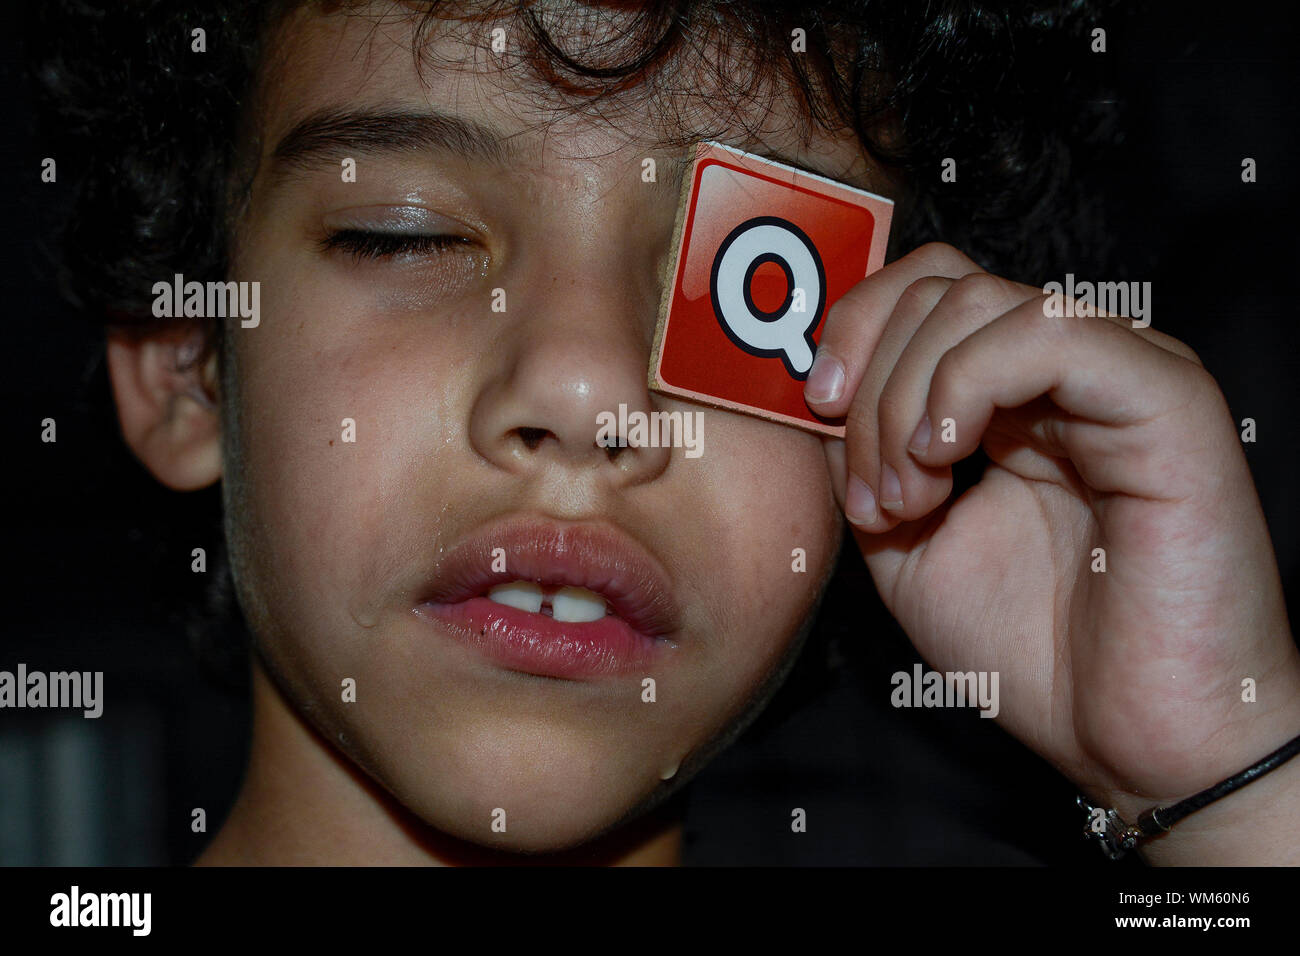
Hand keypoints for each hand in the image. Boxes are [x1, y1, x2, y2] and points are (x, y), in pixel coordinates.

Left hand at [806, 242, 1299, 860]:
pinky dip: (965, 387)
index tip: (815, 410)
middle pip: (938, 286)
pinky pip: (1047, 335)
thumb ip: (863, 460)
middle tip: (874, 496)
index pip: (924, 292)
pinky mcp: (1164, 398)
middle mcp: (1067, 369)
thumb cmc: (1035, 651)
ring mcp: (1119, 372)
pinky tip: (944, 460)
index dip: (853, 334)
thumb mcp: (906, 546)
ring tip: (910, 502)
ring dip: (906, 401)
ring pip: (978, 302)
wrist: (1136, 738)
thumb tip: (820, 389)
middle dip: (871, 384)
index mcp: (1014, 396)